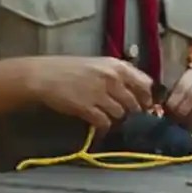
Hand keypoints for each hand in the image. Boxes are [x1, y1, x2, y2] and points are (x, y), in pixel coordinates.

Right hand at [25, 56, 153, 132]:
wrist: (44, 76)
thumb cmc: (72, 69)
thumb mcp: (101, 65)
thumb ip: (120, 75)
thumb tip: (138, 91)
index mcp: (119, 67)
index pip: (146, 84)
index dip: (147, 97)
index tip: (146, 105)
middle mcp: (113, 79)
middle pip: (135, 102)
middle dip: (134, 112)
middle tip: (129, 117)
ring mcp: (100, 94)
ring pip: (121, 114)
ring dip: (118, 119)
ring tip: (112, 120)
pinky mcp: (87, 108)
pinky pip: (104, 122)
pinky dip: (104, 127)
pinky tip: (101, 128)